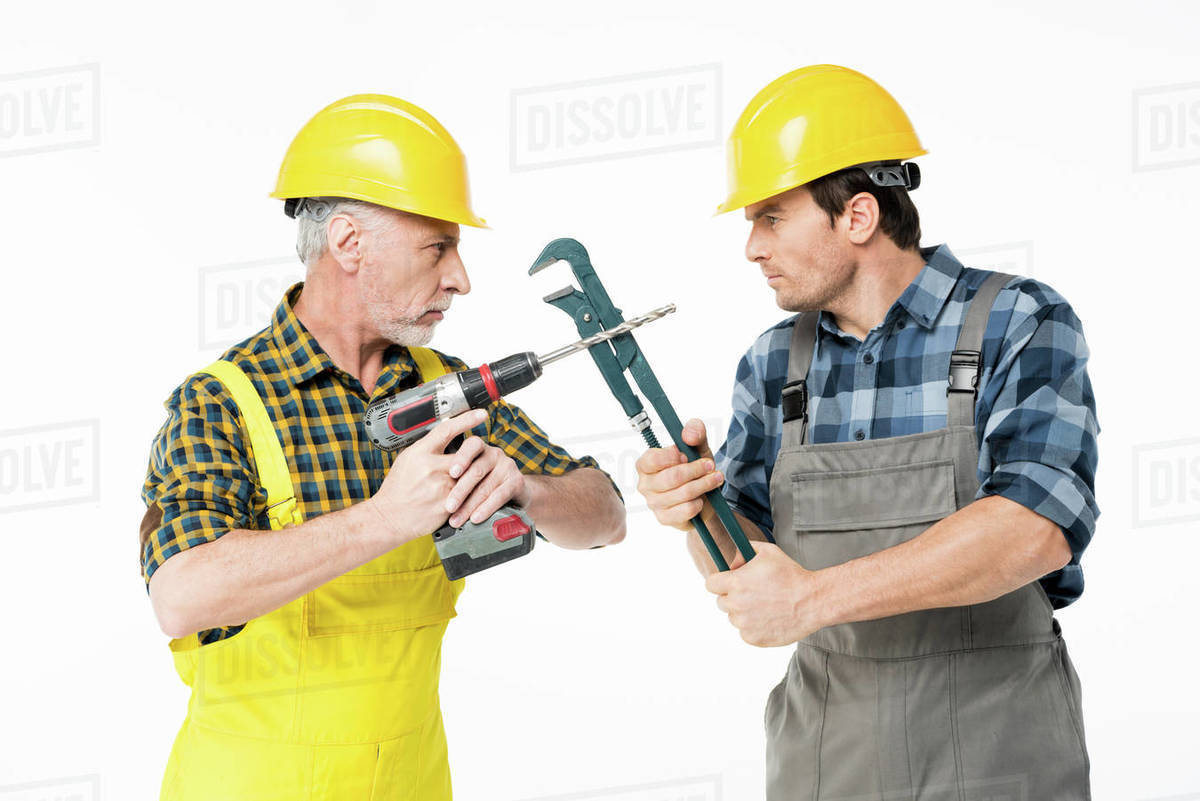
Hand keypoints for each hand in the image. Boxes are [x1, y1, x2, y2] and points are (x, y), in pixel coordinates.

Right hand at [368, 409, 488, 544]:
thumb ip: (427, 448)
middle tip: (477, 457)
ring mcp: (440, 486)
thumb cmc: (397, 488)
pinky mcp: (447, 505)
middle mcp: (431, 467)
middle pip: (465, 454)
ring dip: (471, 476)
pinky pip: (467, 495)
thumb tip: (446, 435)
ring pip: (469, 475)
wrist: (389, 517)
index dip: (467, 420)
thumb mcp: (407, 459)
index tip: (481, 414)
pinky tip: (465, 495)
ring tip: (465, 480)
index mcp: (420, 452)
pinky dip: (469, 494)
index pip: (447, 430)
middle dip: (471, 456)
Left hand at [443, 428, 527, 528]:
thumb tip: (427, 488)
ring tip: (457, 519)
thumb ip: (452, 476)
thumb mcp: (466, 475)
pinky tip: (476, 517)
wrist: (512, 494)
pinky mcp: (516, 481)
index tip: (452, 473)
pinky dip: (486, 508)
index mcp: (479, 448)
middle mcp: (494, 454)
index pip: (471, 446)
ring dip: (469, 506)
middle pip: (476, 470)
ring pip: (486, 486)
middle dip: (460, 491)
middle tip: (448, 506)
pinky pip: (499, 496)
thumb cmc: (481, 484)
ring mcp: (507, 466)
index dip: (461, 458)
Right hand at [634, 418, 724, 530]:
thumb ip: (695, 432)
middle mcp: (645, 484)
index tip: (688, 455)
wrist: (704, 497)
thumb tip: (689, 435)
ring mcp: (653, 503)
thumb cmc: (694, 469)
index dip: (673, 456)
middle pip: (673, 477)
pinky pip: (686, 510)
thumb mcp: (698, 447)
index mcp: (646, 464)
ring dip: (704, 485)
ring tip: (715, 479)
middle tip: (711, 465)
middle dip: (697, 470)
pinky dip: (699, 503)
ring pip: (683, 493)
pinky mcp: (664, 519)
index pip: (653, 459)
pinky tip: (702, 499)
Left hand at [704, 541, 826, 646]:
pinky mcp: (754, 639)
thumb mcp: (767, 552)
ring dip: (744, 613)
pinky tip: (770, 618)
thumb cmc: (791, 575)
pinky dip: (754, 627)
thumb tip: (732, 562)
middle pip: (721, 602)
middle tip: (752, 594)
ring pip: (734, 618)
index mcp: (736, 583)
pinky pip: (745, 633)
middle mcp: (736, 605)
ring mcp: (744, 624)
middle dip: (732, 597)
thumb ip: (744, 552)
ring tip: (766, 606)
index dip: (719, 582)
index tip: (728, 583)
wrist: (813, 600)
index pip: (710, 585)